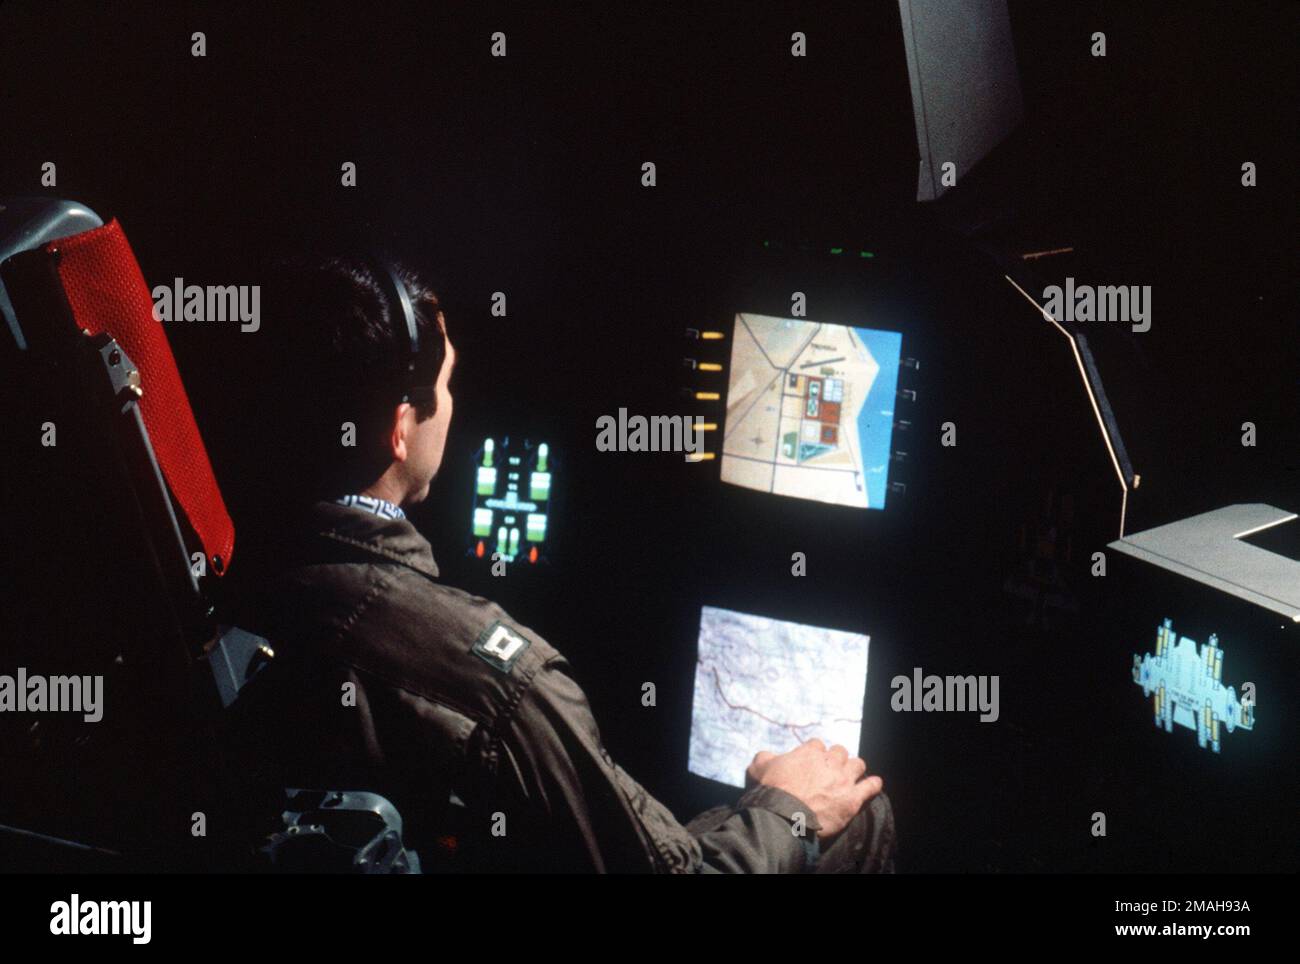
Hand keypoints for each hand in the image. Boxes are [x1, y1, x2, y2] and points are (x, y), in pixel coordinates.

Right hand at [746, 738, 882, 839]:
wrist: (784, 817)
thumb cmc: (772, 792)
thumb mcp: (759, 768)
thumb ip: (765, 757)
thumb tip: (768, 756)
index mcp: (809, 752)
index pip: (817, 744)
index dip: (814, 753)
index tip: (810, 761)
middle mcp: (829, 762)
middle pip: (840, 752)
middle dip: (835, 758)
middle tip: (830, 769)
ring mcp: (843, 780)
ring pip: (857, 765)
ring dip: (854, 768)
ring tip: (851, 775)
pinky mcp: (852, 799)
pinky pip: (870, 787)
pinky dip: (873, 785)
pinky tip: (874, 784)